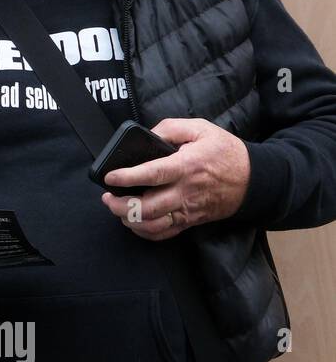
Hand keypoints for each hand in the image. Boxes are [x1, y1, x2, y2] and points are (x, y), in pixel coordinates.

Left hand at [99, 117, 250, 240]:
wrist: (253, 179)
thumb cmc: (225, 152)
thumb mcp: (201, 129)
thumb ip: (170, 128)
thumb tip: (148, 135)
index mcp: (186, 166)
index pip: (153, 174)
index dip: (128, 177)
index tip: (110, 177)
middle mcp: (185, 192)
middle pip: (148, 207)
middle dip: (121, 205)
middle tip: (107, 197)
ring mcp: (188, 209)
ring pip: (154, 224)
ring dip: (130, 220)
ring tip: (117, 208)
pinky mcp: (190, 220)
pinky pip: (164, 233)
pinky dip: (144, 231)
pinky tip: (133, 222)